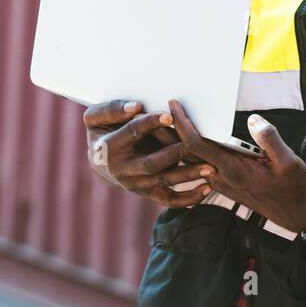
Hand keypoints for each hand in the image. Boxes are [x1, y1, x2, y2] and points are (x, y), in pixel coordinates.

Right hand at [82, 99, 214, 207]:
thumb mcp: (96, 118)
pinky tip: (207, 189)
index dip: (151, 123)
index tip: (170, 115)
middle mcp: (123, 169)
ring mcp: (137, 184)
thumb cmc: (102, 132)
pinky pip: (169, 199)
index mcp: (110, 147)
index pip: (132, 133)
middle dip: (175, 154)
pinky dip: (188, 198)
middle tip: (195, 145)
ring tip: (210, 169)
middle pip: (152, 163)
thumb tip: (135, 107)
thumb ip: (111, 109)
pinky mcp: (148, 192)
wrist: (100, 163)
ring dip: (188, 176)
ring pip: (164, 181)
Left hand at [168, 101, 305, 231]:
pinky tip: (179, 144)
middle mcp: (221, 177)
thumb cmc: (292, 186)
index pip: (198, 144)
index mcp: (234, 169)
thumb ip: (270, 140)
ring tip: (158, 124)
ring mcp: (220, 182)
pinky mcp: (223, 184)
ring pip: (188, 162)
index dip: (183, 123)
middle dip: (167, 132)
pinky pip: (197, 167)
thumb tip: (253, 120)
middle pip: (184, 153)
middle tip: (150, 111)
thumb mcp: (289, 162)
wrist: (293, 213)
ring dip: (172, 143)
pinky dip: (185, 154)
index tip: (173, 104)